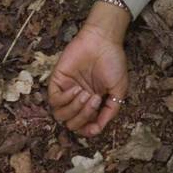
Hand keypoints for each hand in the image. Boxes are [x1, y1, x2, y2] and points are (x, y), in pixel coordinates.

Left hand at [48, 6, 128, 135]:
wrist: (103, 41)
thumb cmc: (113, 62)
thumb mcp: (119, 89)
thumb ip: (110, 110)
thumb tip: (98, 129)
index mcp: (91, 103)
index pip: (83, 126)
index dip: (87, 130)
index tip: (94, 126)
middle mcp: (77, 99)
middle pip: (71, 123)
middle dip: (83, 116)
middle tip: (95, 98)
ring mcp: (66, 91)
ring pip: (61, 115)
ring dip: (75, 108)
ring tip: (86, 93)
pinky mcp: (56, 81)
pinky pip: (54, 101)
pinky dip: (65, 99)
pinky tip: (76, 88)